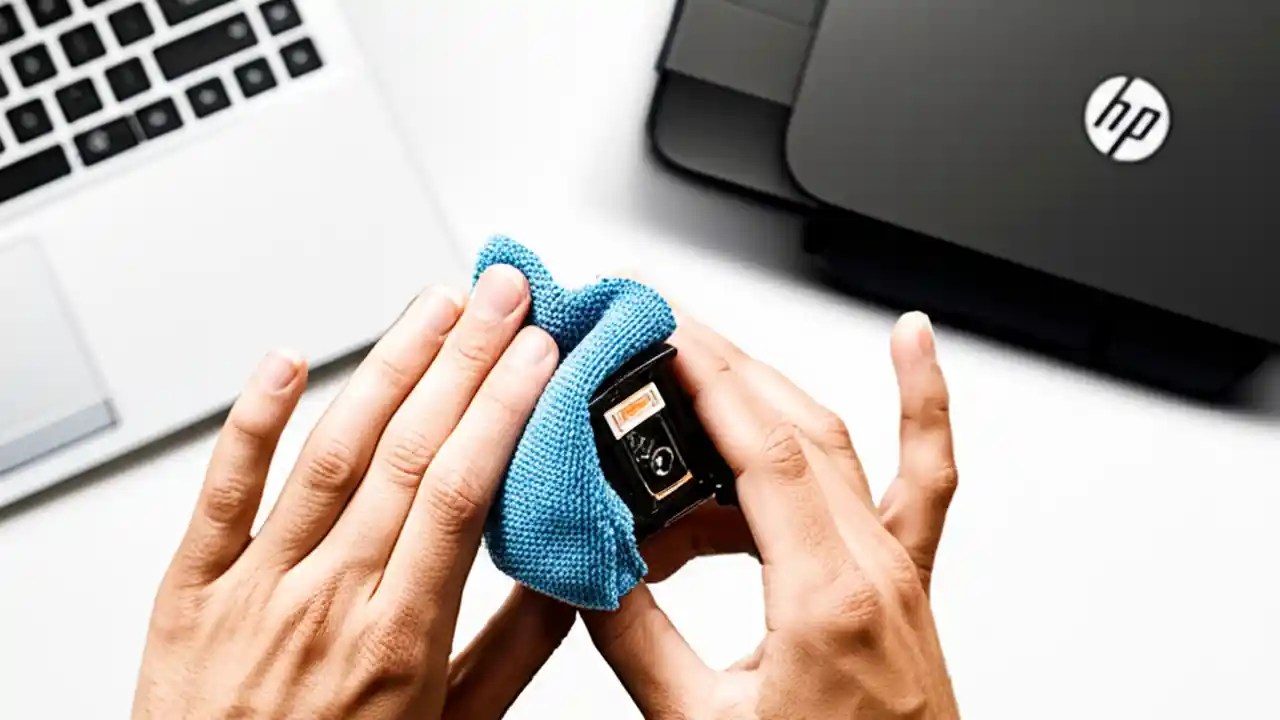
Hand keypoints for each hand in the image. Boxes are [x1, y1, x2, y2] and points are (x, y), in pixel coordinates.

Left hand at [133, 266, 574, 719]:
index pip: (463, 492)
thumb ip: (514, 649)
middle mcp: (329, 597)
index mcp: (399, 637)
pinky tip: (284, 359)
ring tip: (435, 306)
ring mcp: (256, 585)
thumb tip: (569, 573)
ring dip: (388, 367)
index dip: (504, 409)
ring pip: (332, 453)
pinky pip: (222, 490)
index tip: (539, 353)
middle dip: (466, 359)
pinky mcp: (192, 584)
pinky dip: (251, 419)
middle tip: (503, 295)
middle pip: (410, 452)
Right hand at [583, 312, 960, 718]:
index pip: (766, 456)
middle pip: (798, 429)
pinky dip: (923, 404)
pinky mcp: (905, 580)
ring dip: (770, 390)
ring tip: (704, 363)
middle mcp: (874, 573)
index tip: (665, 335)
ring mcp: (898, 571)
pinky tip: (913, 345)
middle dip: (725, 364)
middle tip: (664, 328)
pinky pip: (925, 477)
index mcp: (825, 602)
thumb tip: (584, 572)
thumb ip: (636, 642)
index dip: (710, 383)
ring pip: (837, 444)